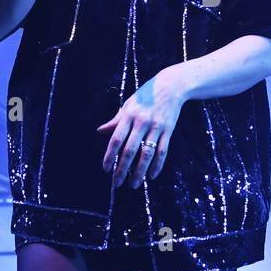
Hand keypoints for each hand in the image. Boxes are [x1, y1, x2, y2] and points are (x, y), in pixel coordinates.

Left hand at [98, 66, 187, 189]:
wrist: (170, 86)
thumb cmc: (145, 96)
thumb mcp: (128, 104)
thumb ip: (115, 120)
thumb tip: (100, 131)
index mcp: (129, 115)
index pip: (116, 139)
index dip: (110, 155)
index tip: (106, 169)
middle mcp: (142, 122)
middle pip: (130, 149)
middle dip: (122, 168)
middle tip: (117, 183)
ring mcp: (156, 127)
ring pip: (147, 153)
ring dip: (140, 171)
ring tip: (134, 184)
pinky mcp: (168, 130)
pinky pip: (162, 151)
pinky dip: (157, 165)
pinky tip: (152, 175)